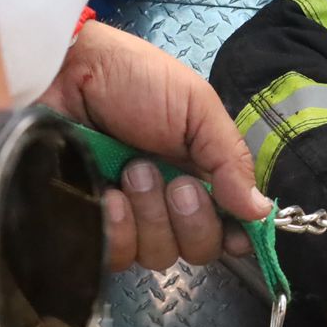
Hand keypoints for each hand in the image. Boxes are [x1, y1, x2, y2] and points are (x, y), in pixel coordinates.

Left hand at [37, 21, 272, 270]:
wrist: (65, 71)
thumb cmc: (135, 81)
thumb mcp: (197, 107)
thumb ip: (231, 160)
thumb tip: (261, 213)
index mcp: (200, 176)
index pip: (228, 228)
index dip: (234, 236)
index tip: (234, 232)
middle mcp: (167, 205)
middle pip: (198, 250)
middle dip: (190, 218)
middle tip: (172, 179)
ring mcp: (128, 218)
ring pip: (158, 255)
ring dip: (150, 215)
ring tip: (131, 171)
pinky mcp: (88, 225)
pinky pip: (116, 255)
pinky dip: (117, 228)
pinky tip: (107, 195)